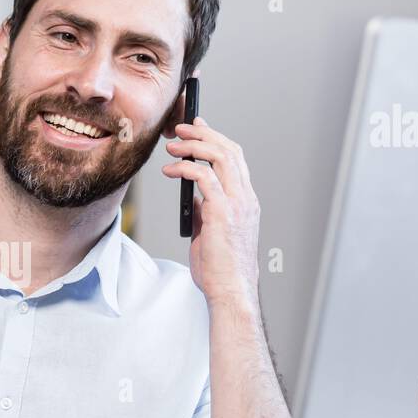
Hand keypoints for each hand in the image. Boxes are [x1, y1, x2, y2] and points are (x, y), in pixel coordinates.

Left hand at [161, 118, 260, 309]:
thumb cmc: (221, 268)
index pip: (236, 159)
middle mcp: (246, 198)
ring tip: (173, 145)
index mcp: (246, 201)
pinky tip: (170, 170)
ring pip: (220, 157)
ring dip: (194, 145)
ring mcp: (237, 204)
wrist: (230, 290)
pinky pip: (204, 177)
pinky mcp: (223, 212)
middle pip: (230, 150)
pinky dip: (185, 167)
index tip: (199, 129)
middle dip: (204, 134)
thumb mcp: (213, 232)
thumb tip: (193, 197)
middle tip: (182, 128)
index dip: (217, 139)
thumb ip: (207, 211)